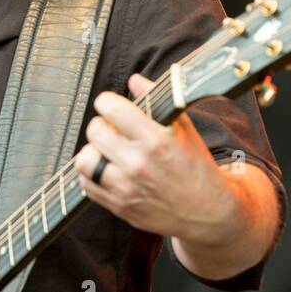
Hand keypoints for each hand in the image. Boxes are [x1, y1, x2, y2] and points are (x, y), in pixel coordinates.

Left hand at [73, 72, 235, 241]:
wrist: (206, 212)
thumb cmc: (196, 168)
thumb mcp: (183, 129)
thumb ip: (156, 100)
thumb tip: (134, 80)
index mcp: (156, 140)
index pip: (113, 109)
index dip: (107, 102)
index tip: (110, 104)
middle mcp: (138, 164)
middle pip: (94, 132)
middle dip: (101, 125)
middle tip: (110, 128)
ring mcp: (126, 188)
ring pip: (85, 160)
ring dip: (92, 151)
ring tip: (106, 150)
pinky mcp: (119, 206)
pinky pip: (87, 185)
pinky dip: (92, 175)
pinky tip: (108, 170)